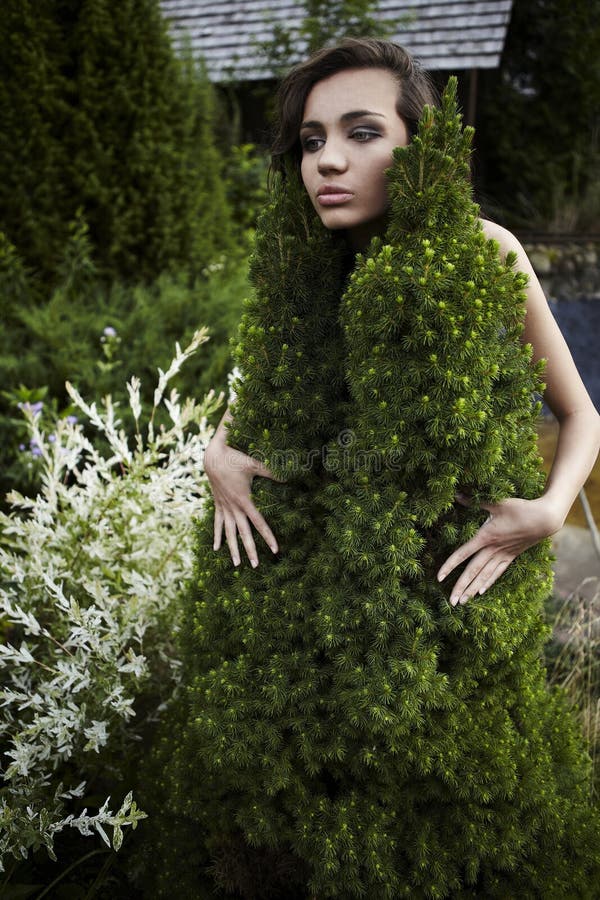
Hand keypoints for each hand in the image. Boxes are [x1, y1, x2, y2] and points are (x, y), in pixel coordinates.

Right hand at [204, 436, 280, 567]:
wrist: (212, 456)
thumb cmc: (235, 459)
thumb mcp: (255, 465)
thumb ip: (272, 472)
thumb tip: (287, 478)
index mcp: (245, 500)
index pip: (259, 523)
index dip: (268, 537)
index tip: (275, 550)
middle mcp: (234, 508)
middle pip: (243, 533)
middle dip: (250, 550)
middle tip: (256, 565)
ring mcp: (224, 508)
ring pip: (229, 533)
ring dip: (232, 549)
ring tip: (236, 564)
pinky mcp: (218, 505)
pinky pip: (217, 524)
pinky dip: (217, 536)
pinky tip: (216, 549)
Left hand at [437, 494, 562, 605]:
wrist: (545, 518)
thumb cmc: (521, 508)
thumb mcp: (497, 503)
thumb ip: (475, 501)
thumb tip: (457, 494)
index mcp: (486, 537)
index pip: (463, 554)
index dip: (449, 566)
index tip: (439, 577)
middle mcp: (493, 549)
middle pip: (473, 571)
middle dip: (461, 587)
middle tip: (451, 602)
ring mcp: (503, 555)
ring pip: (484, 576)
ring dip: (473, 589)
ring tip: (463, 602)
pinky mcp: (511, 556)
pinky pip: (497, 572)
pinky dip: (488, 582)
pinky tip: (481, 592)